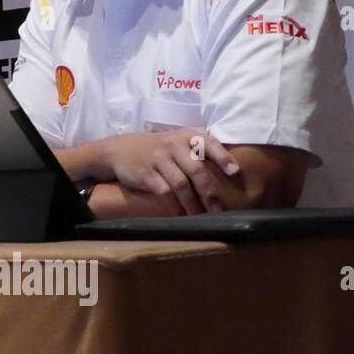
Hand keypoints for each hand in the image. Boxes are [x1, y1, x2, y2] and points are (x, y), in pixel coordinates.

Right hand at [97, 129, 239, 214]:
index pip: (208, 144)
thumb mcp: (175, 140)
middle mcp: (173, 145)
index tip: (234, 173)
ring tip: (201, 217)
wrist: (118, 149)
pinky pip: (163, 192)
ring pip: (181, 184)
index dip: (223, 157)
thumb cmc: (156, 148)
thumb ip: (198, 150)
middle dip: (209, 193)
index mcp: (185, 136)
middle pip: (197, 171)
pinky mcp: (145, 174)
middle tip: (218, 210)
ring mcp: (158, 159)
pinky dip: (174, 205)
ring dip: (193, 204)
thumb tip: (230, 170)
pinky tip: (180, 214)